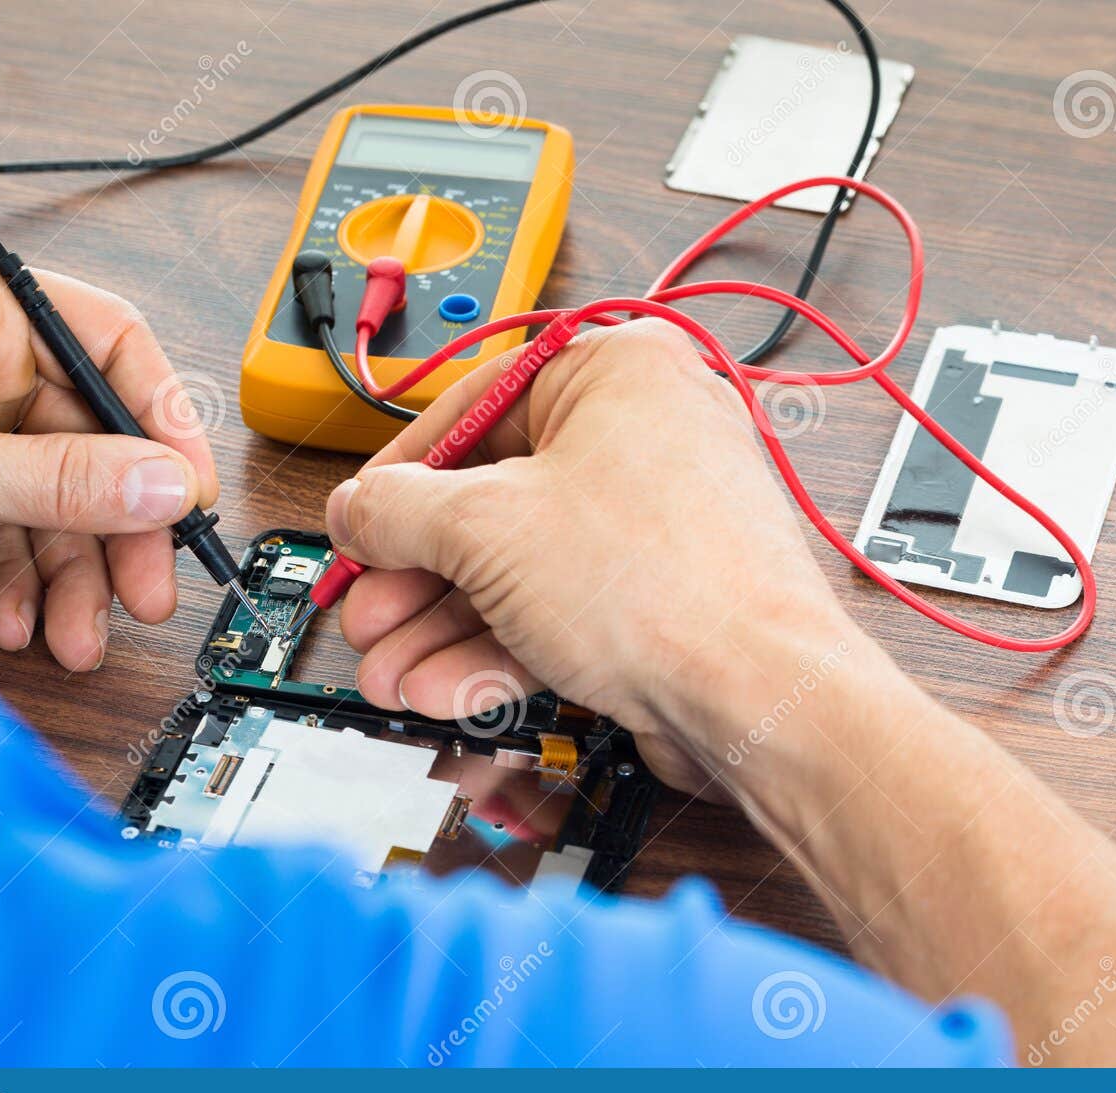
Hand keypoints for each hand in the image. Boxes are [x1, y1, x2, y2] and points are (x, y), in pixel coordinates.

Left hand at [0, 237, 218, 669]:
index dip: (161, 422)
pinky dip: (20, 578)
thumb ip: (64, 481)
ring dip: (73, 573)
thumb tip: (169, 483)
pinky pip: (12, 525)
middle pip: (92, 438)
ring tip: (80, 630)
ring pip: (57, 495)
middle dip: (115, 528)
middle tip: (146, 588)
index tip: (190, 492)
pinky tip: (20, 618)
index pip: (110, 344)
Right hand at [327, 319, 861, 794]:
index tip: (358, 521)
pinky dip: (499, 647)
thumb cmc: (666, 587)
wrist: (757, 696)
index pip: (475, 406)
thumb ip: (399, 511)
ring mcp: (657, 522)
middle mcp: (646, 436)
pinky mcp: (661, 596)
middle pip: (492, 498)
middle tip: (368, 610)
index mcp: (618, 373)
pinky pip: (561, 607)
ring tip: (391, 668)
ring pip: (521, 566)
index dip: (400, 474)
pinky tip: (445, 686)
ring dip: (445, 625)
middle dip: (416, 573)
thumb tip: (360, 507)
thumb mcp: (486, 528)